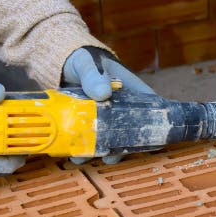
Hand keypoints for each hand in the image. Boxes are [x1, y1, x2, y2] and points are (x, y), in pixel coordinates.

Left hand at [62, 47, 156, 163]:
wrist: (61, 64)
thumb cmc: (82, 58)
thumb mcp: (87, 63)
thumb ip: (93, 75)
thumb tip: (103, 93)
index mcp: (128, 89)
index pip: (149, 106)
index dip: (154, 123)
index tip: (150, 140)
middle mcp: (119, 106)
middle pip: (129, 129)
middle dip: (120, 146)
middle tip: (110, 156)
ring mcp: (102, 117)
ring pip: (108, 139)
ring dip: (98, 151)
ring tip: (83, 157)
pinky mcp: (85, 124)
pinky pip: (89, 141)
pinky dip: (83, 150)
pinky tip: (73, 154)